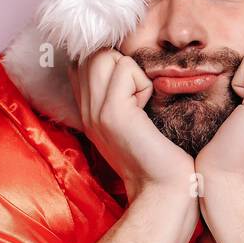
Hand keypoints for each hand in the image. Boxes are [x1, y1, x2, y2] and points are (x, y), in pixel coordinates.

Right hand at [67, 48, 195, 204]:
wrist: (162, 189)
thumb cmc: (158, 156)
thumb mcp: (133, 121)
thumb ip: (121, 94)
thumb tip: (126, 62)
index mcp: (88, 111)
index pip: (81, 62)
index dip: (107, 61)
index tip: (130, 84)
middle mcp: (85, 110)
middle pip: (91, 54)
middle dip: (119, 62)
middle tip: (137, 94)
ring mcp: (95, 111)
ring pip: (104, 56)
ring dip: (130, 70)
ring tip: (140, 99)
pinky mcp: (112, 113)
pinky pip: (125, 69)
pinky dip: (142, 82)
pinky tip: (147, 107)